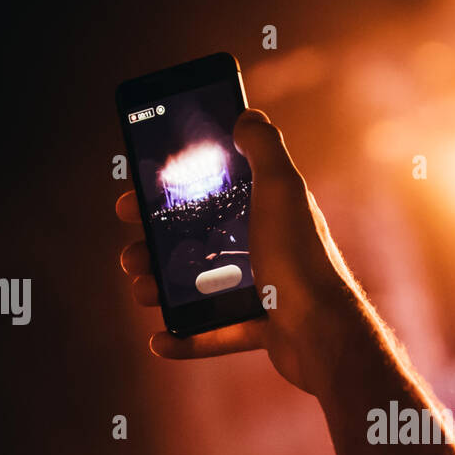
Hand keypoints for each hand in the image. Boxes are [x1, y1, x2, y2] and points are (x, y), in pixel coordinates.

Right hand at [116, 109, 368, 396]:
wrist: (323, 331)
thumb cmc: (299, 258)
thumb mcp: (281, 189)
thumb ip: (264, 148)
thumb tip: (247, 115)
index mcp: (267, 211)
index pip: (213, 192)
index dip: (171, 191)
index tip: (136, 192)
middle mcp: (266, 246)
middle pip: (199, 240)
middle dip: (156, 243)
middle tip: (131, 250)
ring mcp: (264, 289)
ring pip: (200, 287)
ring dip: (162, 288)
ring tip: (142, 289)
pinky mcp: (262, 328)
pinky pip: (215, 332)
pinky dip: (186, 337)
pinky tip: (159, 338)